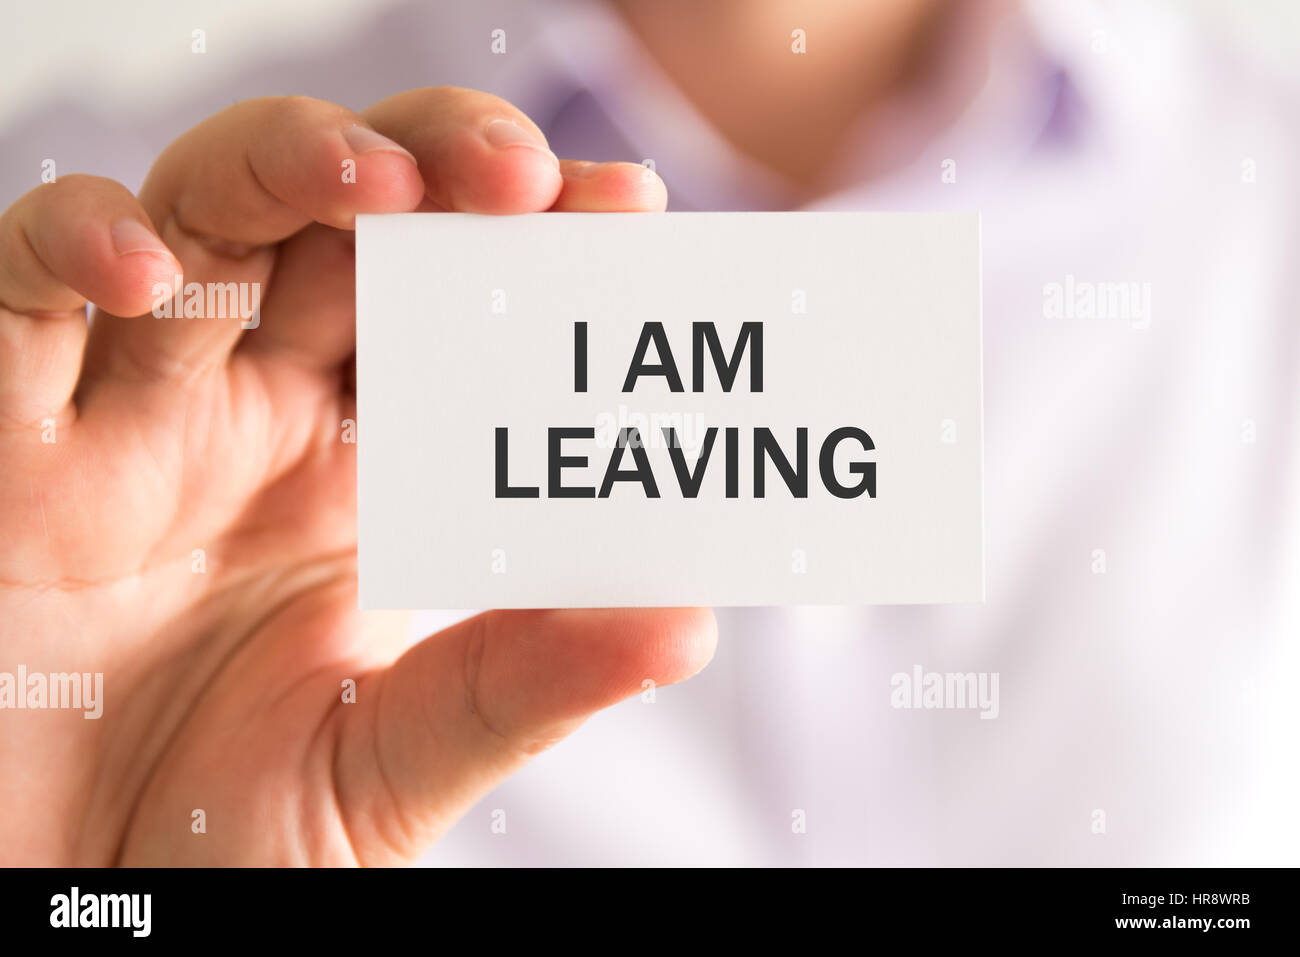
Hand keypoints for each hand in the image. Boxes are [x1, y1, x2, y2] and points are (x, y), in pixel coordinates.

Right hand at [0, 89, 715, 864]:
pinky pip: (18, 299)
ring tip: (382, 178)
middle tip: (520, 176)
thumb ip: (521, 683)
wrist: (76, 915)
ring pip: (201, 215)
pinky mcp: (1, 449)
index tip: (624, 209)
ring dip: (288, 165)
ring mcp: (125, 420)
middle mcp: (249, 419)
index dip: (528, 250)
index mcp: (356, 478)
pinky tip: (149, 264)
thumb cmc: (220, 844)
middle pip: (344, 226)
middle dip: (434, 168)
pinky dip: (74, 247)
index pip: (454, 315)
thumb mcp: (391, 765)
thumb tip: (683, 622)